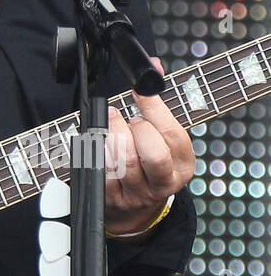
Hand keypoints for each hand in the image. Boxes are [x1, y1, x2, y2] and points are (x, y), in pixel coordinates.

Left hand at [104, 57, 194, 236]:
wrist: (134, 209)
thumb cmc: (147, 161)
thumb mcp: (162, 138)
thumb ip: (157, 103)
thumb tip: (154, 65)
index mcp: (182, 165)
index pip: (173, 134)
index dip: (155, 108)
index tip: (139, 90)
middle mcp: (163, 183)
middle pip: (153, 153)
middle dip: (135, 127)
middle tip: (124, 117)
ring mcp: (136, 194)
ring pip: (124, 162)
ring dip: (112, 134)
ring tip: (109, 123)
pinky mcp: (111, 198)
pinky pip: (99, 170)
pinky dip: (94, 149)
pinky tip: (96, 141)